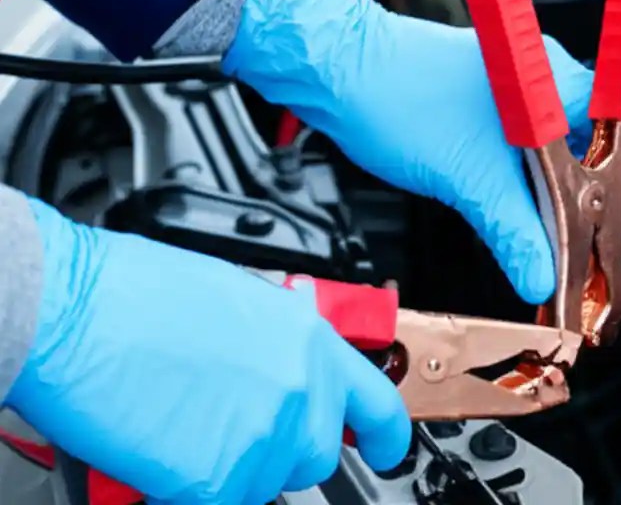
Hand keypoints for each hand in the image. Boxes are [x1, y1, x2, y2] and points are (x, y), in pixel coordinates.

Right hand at [5, 198, 409, 502]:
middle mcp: (302, 392)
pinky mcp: (221, 480)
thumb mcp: (240, 300)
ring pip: (264, 480)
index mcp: (310, 342)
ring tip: (183, 422)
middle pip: (316, 454)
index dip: (388, 435)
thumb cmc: (136, 295)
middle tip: (228, 426)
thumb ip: (279, 344)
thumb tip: (283, 367)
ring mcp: (266, 439)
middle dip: (278, 449)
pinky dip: (187, 486)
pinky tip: (162, 445)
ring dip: (229, 466)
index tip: (387, 449)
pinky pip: (219, 499)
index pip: (378, 404)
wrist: (73, 312)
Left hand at [222, 0, 620, 303]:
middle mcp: (547, 82)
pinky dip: (536, 200)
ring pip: (566, 164)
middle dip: (600, 210)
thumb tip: (544, 277)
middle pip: (601, 155)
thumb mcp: (467, 177)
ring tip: (561, 253)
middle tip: (592, 258)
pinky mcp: (493, 116)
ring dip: (565, 209)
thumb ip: (514, 232)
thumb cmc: (394, 92)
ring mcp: (521, 98)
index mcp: (557, 79)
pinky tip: (527, 229)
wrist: (333, 68)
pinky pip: (533, 164)